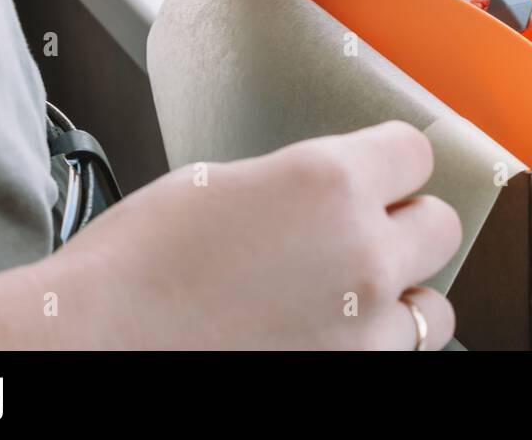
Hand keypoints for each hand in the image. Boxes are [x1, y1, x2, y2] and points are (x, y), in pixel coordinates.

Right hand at [44, 122, 461, 349]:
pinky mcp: (350, 379)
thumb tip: (327, 196)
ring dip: (400, 299)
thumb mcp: (224, 184)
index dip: (391, 163)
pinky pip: (395, 358)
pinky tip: (327, 340)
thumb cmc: (136, 266)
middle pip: (440, 226)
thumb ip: (299, 185)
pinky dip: (371, 348)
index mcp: (329, 182)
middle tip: (366, 235)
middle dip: (406, 227)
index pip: (415, 153)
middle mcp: (362, 253)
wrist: (91, 347)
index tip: (380, 173)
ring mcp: (362, 330)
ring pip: (434, 308)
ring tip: (351, 301)